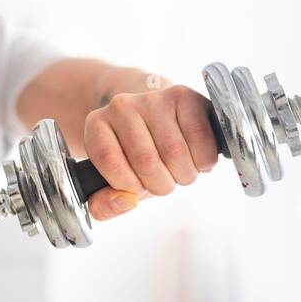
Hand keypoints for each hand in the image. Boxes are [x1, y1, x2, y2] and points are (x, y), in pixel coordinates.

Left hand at [82, 85, 219, 220]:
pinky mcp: (184, 96)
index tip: (136, 184)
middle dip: (161, 185)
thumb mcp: (113, 184)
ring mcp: (154, 98)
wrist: (158, 123)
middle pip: (146, 161)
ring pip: (175, 153)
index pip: (109, 161)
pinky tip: (196, 157)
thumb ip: (105, 205)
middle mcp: (121, 106)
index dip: (128, 184)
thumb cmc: (134, 159)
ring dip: (184, 175)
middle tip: (163, 179)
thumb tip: (126, 202)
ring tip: (178, 169)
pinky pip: (201, 140)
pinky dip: (203, 161)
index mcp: (96, 125)